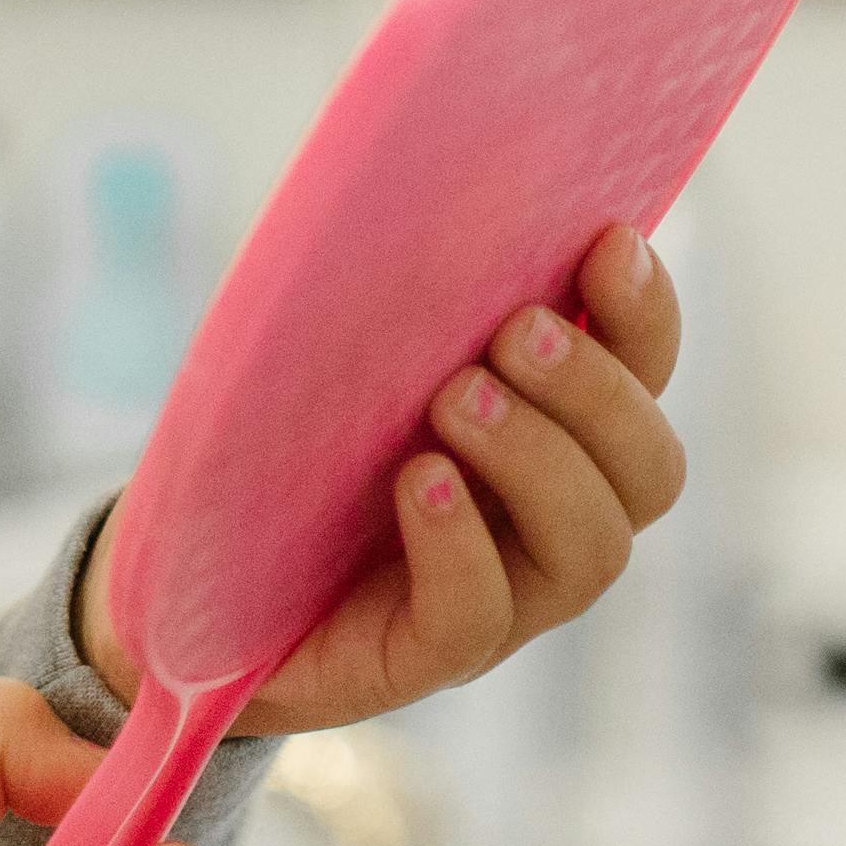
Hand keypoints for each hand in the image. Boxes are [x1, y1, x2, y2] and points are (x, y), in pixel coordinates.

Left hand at [83, 221, 690, 739]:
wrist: (195, 577)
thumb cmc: (286, 446)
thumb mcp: (347, 353)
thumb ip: (408, 292)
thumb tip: (433, 188)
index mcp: (557, 433)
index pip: (647, 373)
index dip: (646, 312)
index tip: (606, 243)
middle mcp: (553, 523)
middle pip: (650, 470)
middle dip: (598, 391)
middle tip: (515, 333)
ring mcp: (504, 600)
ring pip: (591, 549)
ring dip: (537, 458)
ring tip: (454, 400)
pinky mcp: (425, 657)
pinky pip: (478, 616)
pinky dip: (459, 541)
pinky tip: (418, 482)